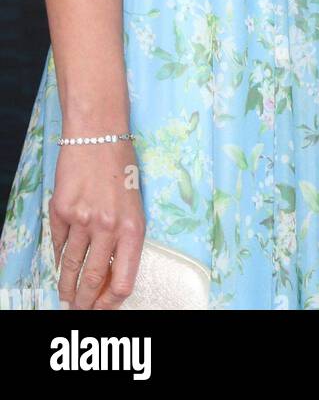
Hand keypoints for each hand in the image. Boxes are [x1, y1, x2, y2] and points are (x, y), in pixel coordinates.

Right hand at [50, 139, 145, 308]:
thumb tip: (110, 271)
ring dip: (67, 285)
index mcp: (134, 228)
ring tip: (66, 296)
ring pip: (71, 266)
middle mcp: (108, 227)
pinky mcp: (61, 210)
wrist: (98, 134)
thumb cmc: (122, 167)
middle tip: (79, 310)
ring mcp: (82, 219)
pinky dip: (58, 258)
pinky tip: (60, 265)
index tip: (104, 307)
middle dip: (85, 302)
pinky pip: (58, 243)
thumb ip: (125, 238)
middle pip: (93, 280)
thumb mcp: (134, 204)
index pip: (123, 281)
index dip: (111, 302)